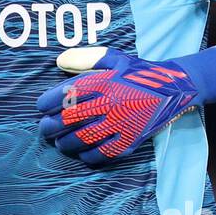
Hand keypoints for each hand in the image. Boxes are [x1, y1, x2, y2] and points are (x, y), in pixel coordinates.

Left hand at [35, 46, 202, 166]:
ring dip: (66, 144)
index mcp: (103, 82)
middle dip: (51, 126)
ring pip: (83, 139)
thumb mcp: (113, 58)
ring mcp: (121, 124)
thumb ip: (85, 58)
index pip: (65, 94)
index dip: (47, 103)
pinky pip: (104, 154)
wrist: (174, 88)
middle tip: (45, 129)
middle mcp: (110, 103)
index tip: (41, 107)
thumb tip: (59, 61)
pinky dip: (88, 156)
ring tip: (60, 142)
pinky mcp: (131, 140)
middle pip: (69, 120)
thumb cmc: (137, 72)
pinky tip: (82, 154)